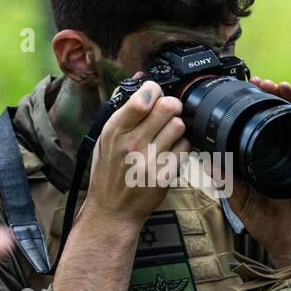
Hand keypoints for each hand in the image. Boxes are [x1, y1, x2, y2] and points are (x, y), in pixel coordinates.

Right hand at [84, 78, 189, 228]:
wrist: (112, 211)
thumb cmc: (109, 172)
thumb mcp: (105, 139)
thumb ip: (122, 109)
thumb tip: (139, 80)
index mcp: (115, 131)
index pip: (143, 99)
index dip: (154, 90)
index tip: (155, 94)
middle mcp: (131, 144)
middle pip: (168, 107)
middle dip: (171, 106)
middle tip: (168, 113)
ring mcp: (149, 161)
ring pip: (179, 126)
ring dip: (177, 127)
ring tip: (168, 135)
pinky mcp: (164, 176)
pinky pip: (185, 148)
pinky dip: (181, 147)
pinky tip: (170, 152)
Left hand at [225, 78, 290, 266]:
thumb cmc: (266, 224)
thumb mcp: (240, 200)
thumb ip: (226, 180)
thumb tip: (205, 158)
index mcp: (265, 157)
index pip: (260, 123)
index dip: (255, 105)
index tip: (245, 90)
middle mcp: (285, 152)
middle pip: (281, 115)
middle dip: (273, 95)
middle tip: (262, 82)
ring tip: (281, 87)